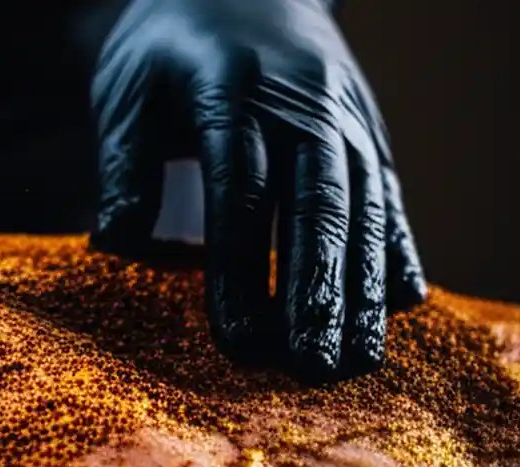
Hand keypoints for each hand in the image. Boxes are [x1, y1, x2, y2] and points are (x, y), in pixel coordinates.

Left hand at [91, 0, 427, 380]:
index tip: (238, 339)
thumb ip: (124, 164)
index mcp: (230, 90)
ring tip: (358, 361)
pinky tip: (403, 303)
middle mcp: (300, 102)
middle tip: (312, 368)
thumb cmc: (170, 46)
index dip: (242, 270)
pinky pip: (388, 193)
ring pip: (361, 208)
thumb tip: (116, 243)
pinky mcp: (367, 130)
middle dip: (316, 292)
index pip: (241, 191)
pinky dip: (397, 245)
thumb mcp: (128, 87)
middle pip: (315, 206)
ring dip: (362, 288)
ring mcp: (343, 116)